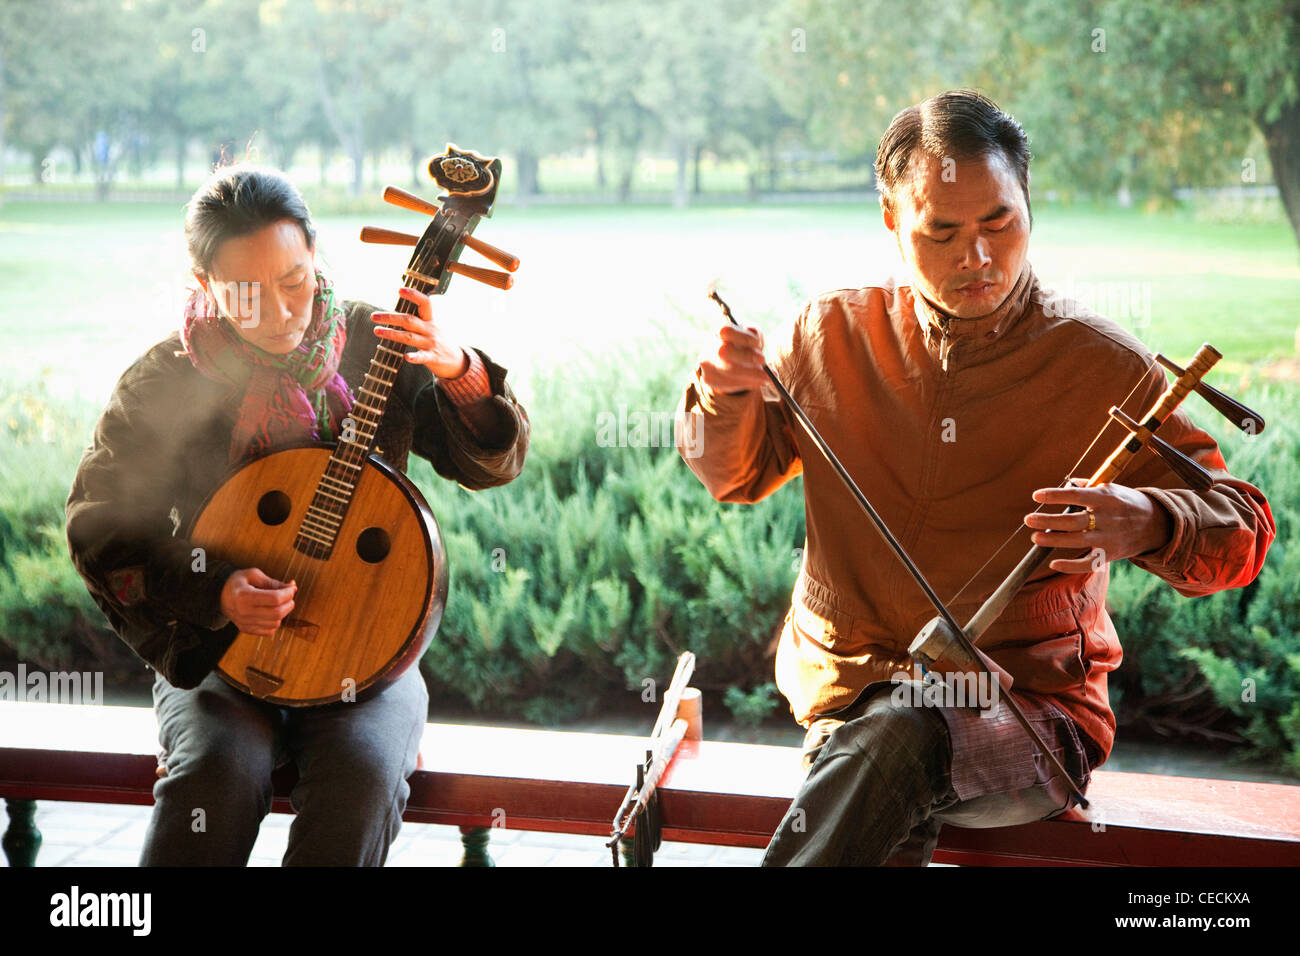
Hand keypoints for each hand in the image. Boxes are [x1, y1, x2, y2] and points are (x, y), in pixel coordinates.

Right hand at [220, 568, 295, 635]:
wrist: (220, 595)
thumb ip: (274, 582)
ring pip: (275, 623)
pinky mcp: (246, 629)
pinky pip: (269, 631)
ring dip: (283, 613)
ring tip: (280, 603)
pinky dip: (275, 622)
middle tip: (289, 596)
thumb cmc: (239, 583)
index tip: (291, 588)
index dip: (288, 593)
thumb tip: (292, 586)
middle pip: (277, 613)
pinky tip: (272, 612)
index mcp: (244, 596)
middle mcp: (243, 612)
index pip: (275, 599)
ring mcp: (244, 623)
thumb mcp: (254, 575)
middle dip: (289, 604)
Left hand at [371, 286, 469, 378]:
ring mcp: (431, 343)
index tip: (399, 290)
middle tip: (373, 316)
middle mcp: (431, 330)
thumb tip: (394, 311)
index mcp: (430, 320)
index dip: (414, 295)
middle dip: (390, 318)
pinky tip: (406, 357)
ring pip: (410, 337)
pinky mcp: (432, 358)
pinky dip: (414, 357)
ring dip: (392, 334)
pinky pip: (422, 357)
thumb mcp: (431, 326)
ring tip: (376, 331)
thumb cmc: (437, 340)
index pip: (425, 303)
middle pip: (409, 320)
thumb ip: (417, 319)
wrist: (456, 360)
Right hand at [697, 323, 769, 394]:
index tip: (757, 343)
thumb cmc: (743, 345)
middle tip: (763, 361)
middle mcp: (710, 347)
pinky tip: (756, 381)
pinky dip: (747, 384)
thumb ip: (755, 335)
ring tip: (767, 377)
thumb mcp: (751, 336)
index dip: (743, 337)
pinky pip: (729, 384)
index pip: (726, 331)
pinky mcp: (709, 379)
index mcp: (720, 331)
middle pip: (724, 352)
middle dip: (746, 357)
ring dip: (751, 375)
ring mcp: (707, 364)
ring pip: (728, 372)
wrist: (729, 361)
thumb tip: (757, 341)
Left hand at [1024, 479, 1172, 573]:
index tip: (1036, 495)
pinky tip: (1053, 563)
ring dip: (1053, 540)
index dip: (1055, 495)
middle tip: (1029, 519)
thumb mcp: (1112, 488)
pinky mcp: (1110, 554)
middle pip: (1072, 521)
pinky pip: (1088, 563)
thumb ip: (1087, 486)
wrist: (1157, 524)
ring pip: (1076, 541)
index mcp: (1106, 498)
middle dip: (1047, 520)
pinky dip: (1070, 566)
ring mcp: (1109, 538)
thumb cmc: (1126, 503)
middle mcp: (1107, 518)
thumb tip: (1065, 484)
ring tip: (1035, 537)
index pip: (1076, 495)